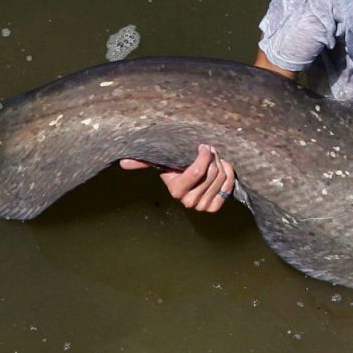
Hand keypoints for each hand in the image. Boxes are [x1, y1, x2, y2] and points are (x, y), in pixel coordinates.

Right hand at [119, 144, 236, 212]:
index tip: (203, 146)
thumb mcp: (161, 161)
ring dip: (221, 164)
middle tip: (210, 151)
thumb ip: (143, 161)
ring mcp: (202, 206)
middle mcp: (189, 201)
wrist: (192, 178)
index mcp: (176, 190)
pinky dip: (229, 176)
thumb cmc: (177, 166)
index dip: (204, 156)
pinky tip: (224, 168)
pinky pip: (227, 190)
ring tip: (215, 159)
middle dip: (213, 158)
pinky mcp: (214, 206)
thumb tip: (123, 162)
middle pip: (212, 173)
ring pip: (220, 179)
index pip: (198, 172)